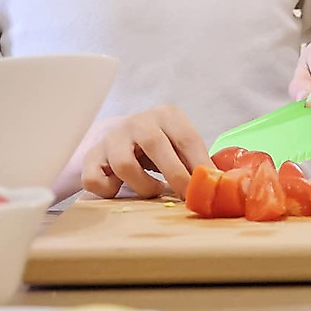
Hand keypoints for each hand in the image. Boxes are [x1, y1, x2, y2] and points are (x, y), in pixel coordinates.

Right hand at [80, 105, 210, 199]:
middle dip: (174, 174)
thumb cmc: (160, 146)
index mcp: (166, 115)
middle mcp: (138, 121)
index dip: (198, 163)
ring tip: (152, 190)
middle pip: (155, 144)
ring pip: (124, 164)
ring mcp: (112, 138)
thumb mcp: (178, 144)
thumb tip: (219, 181)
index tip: (207, 185)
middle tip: (185, 196)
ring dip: (142, 185)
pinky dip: (108, 190)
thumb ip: (194, 159)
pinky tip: (119, 189)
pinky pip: (94, 179)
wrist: (120, 137)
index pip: (186, 137)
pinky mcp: (91, 157)